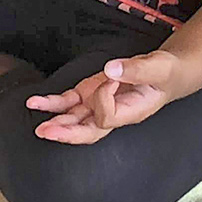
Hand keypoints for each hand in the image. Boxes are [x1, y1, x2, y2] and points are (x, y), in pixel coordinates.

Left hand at [26, 51, 182, 143]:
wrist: (167, 72)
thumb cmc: (166, 73)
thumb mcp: (158, 68)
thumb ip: (136, 69)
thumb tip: (112, 69)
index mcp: (131, 113)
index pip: (108, 115)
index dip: (103, 98)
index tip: (111, 77)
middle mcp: (112, 114)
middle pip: (88, 132)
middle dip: (67, 133)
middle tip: (48, 133)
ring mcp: (99, 104)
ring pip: (74, 120)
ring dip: (56, 122)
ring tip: (38, 127)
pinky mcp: (90, 93)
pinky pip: (68, 103)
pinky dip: (52, 103)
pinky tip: (35, 103)